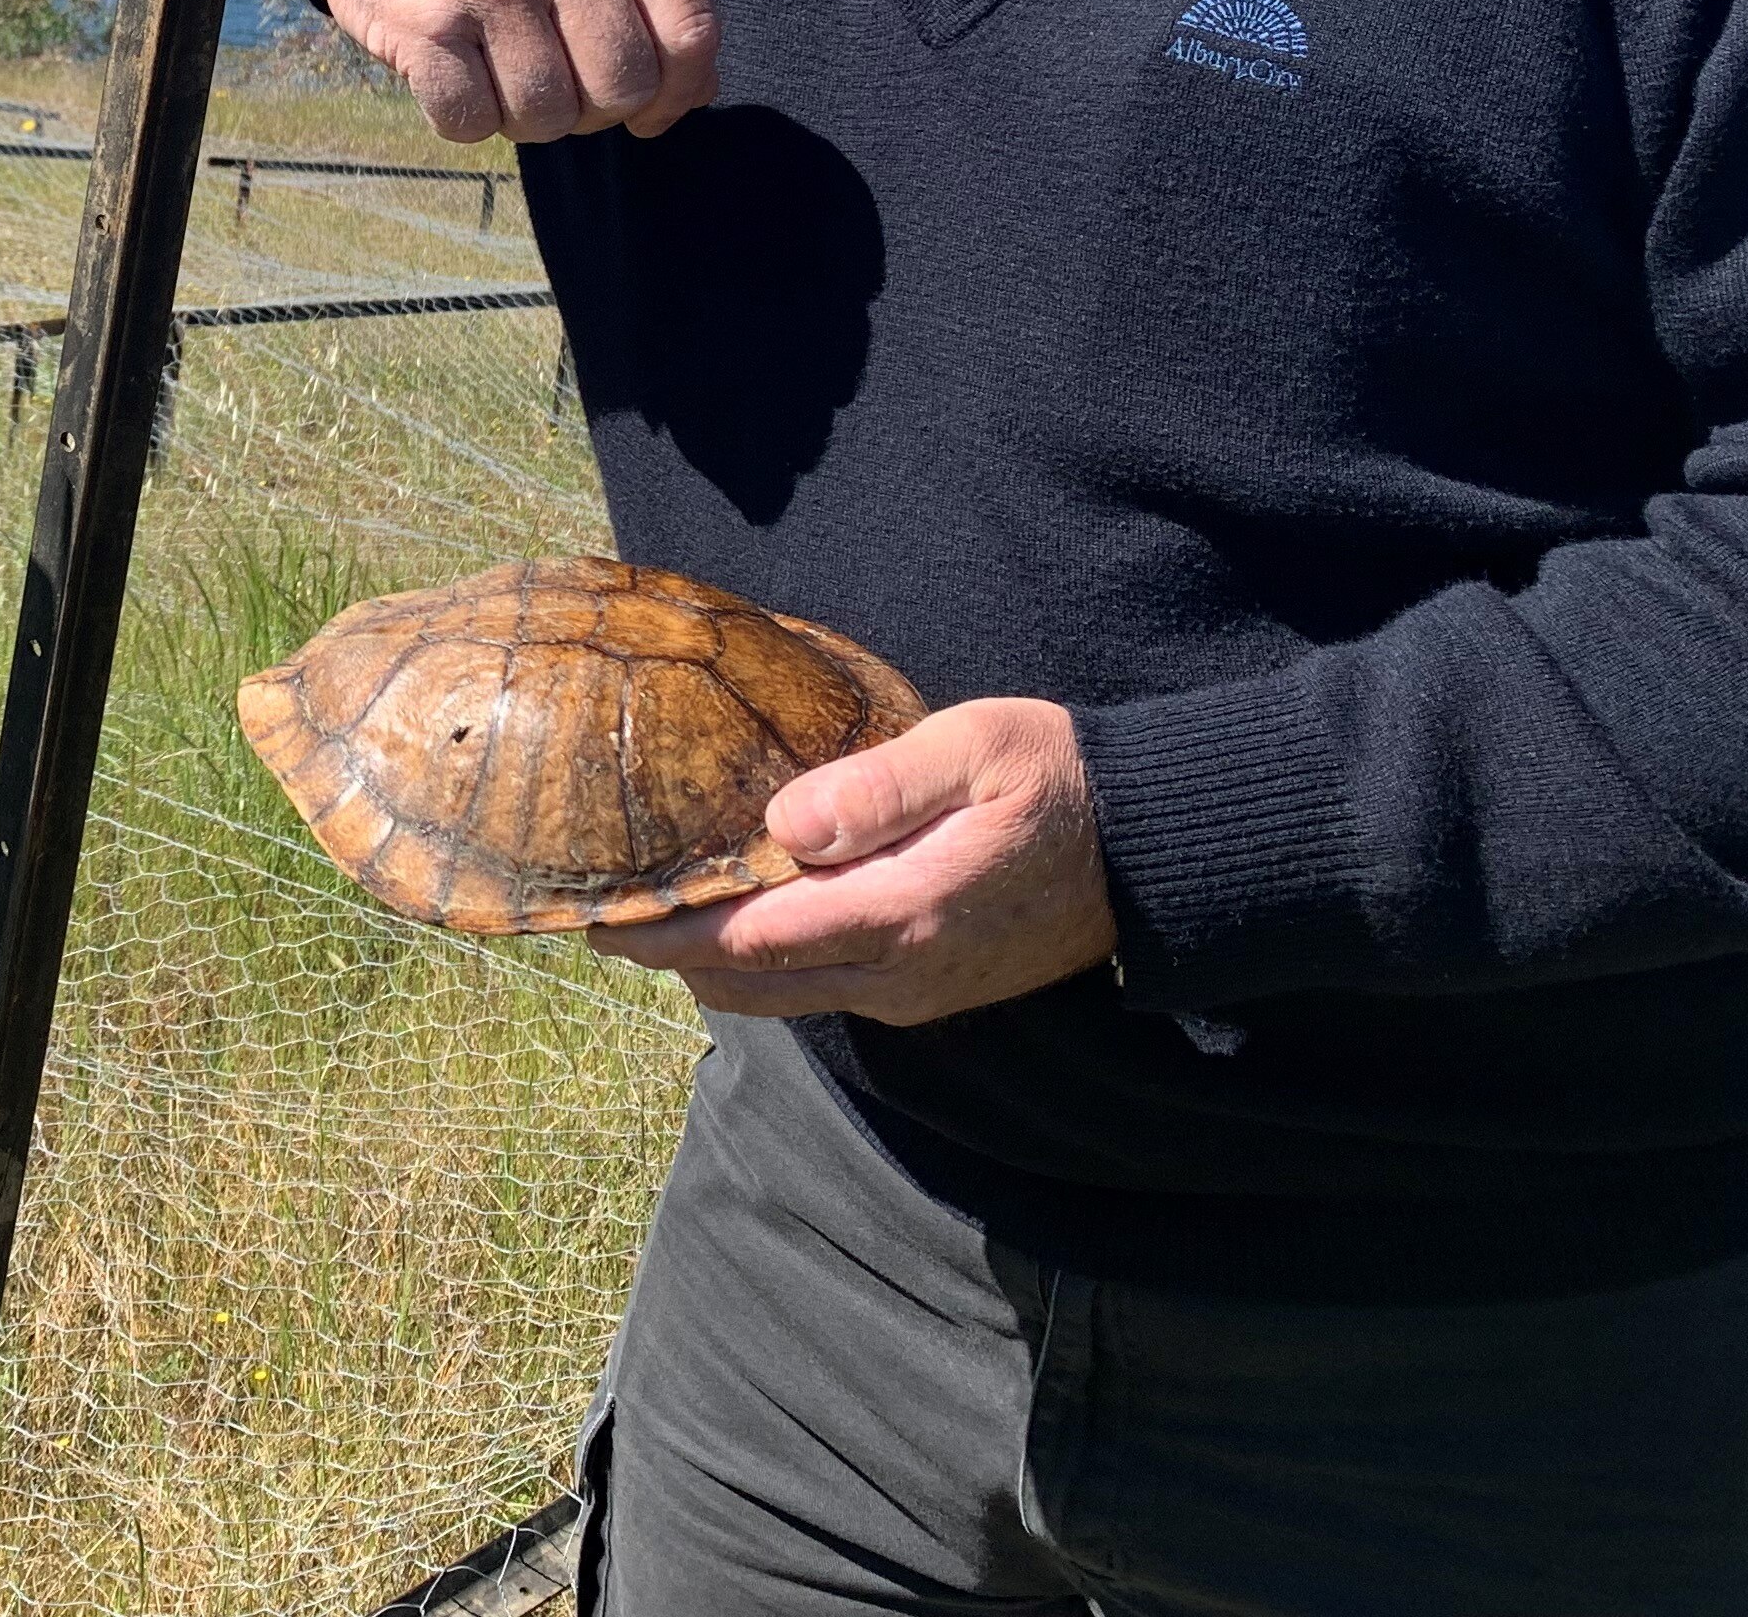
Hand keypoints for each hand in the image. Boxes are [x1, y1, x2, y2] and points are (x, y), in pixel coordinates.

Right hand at [309, 0, 719, 145]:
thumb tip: (693, 94)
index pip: (690, 33)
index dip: (678, 92)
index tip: (651, 109)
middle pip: (620, 88)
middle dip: (596, 112)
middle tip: (562, 86)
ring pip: (546, 116)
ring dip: (527, 119)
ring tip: (504, 75)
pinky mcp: (422, 25)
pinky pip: (471, 123)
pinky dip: (467, 120)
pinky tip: (457, 77)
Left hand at [584, 698, 1116, 1028]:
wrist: (1147, 851)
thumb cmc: (1056, 779)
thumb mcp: (974, 750)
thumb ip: (878, 788)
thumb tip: (781, 822)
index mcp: (902, 911)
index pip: (754, 939)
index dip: (670, 933)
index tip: (600, 914)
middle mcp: (900, 971)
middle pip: (753, 983)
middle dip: (672, 957)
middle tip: (599, 919)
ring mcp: (915, 991)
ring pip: (785, 996)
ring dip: (714, 968)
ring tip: (652, 920)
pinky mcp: (928, 991)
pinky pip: (824, 991)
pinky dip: (765, 969)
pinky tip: (737, 924)